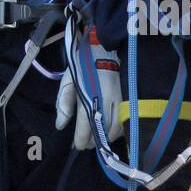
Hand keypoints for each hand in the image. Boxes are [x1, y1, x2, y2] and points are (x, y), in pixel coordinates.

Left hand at [56, 31, 122, 150]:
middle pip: (101, 133)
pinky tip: (109, 129)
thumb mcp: (69, 80)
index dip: (80, 140)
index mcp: (89, 97)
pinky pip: (125, 122)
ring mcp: (120, 101)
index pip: (85, 128)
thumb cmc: (84, 64)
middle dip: (93, 142)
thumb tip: (61, 125)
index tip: (77, 145)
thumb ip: (63, 103)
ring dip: (106, 138)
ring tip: (97, 138)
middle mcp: (106, 102)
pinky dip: (117, 130)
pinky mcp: (129, 99)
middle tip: (86, 143)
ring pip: (115, 130)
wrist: (106, 46)